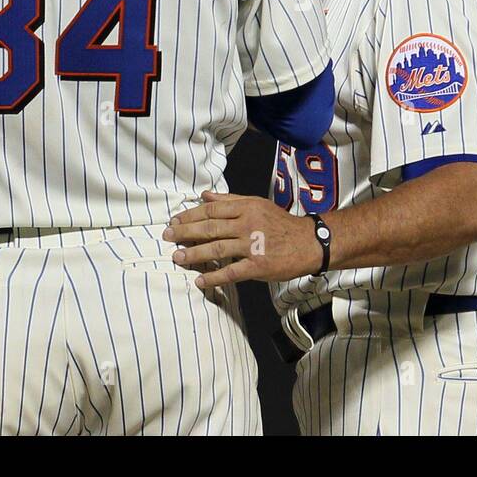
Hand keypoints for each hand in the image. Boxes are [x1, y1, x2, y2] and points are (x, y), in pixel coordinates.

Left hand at [163, 192, 324, 289]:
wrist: (308, 242)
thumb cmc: (280, 223)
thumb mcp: (256, 204)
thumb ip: (229, 199)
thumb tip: (204, 195)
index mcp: (246, 208)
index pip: (211, 210)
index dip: (190, 215)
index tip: (174, 221)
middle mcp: (248, 224)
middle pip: (210, 228)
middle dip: (185, 232)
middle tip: (167, 236)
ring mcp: (253, 245)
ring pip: (217, 249)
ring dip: (194, 254)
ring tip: (177, 257)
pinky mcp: (258, 265)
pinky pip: (232, 272)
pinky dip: (215, 277)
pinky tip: (200, 281)